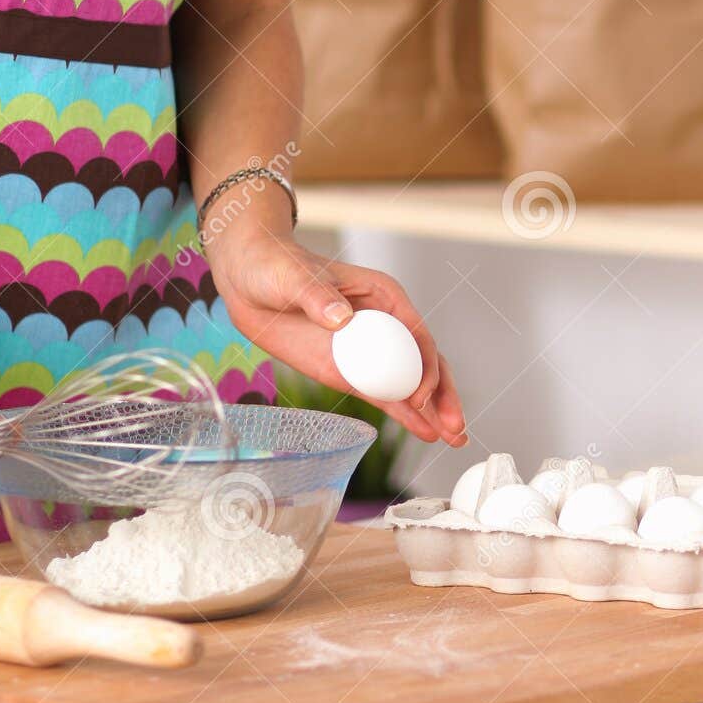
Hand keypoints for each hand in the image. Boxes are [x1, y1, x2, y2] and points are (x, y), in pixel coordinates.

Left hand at [205, 227, 467, 446]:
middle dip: (443, 395)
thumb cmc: (276, 265)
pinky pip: (379, 393)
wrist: (247, 279)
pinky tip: (422, 431)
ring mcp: (366, 350)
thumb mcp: (295, 277)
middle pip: (424, 362)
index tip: (419, 396)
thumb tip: (341, 318)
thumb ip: (319, 297)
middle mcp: (384, 325)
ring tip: (454, 438)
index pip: (416, 335)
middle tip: (456, 426)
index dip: (424, 366)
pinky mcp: (346, 369)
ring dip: (431, 411)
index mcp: (383, 297)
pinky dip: (401, 412)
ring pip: (408, 383)